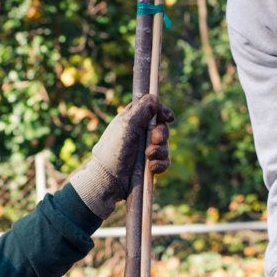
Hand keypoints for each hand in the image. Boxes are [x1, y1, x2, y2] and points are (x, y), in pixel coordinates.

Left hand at [67, 93, 172, 220]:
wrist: (110, 179)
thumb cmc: (114, 149)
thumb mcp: (127, 124)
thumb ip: (142, 110)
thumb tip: (155, 97)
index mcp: (133, 119)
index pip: (153, 109)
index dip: (162, 111)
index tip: (167, 117)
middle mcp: (140, 133)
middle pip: (162, 127)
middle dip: (161, 134)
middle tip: (154, 139)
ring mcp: (146, 149)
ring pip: (166, 145)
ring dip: (160, 150)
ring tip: (148, 156)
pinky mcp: (150, 165)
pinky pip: (165, 161)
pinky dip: (160, 164)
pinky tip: (151, 167)